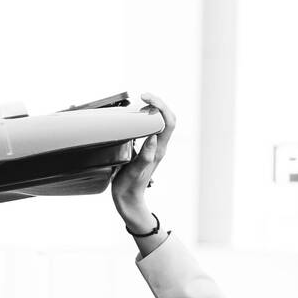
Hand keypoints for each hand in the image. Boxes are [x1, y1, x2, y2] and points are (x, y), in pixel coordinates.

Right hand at [111, 92, 176, 229]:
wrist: (128, 201)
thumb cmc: (129, 188)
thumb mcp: (134, 172)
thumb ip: (145, 156)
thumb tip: (153, 137)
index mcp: (158, 150)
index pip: (168, 122)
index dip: (160, 106)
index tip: (146, 99)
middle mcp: (158, 147)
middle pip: (167, 118)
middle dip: (158, 103)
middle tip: (143, 96)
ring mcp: (152, 148)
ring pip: (160, 122)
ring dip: (152, 109)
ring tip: (140, 103)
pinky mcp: (145, 149)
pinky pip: (149, 129)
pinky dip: (144, 118)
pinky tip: (134, 117)